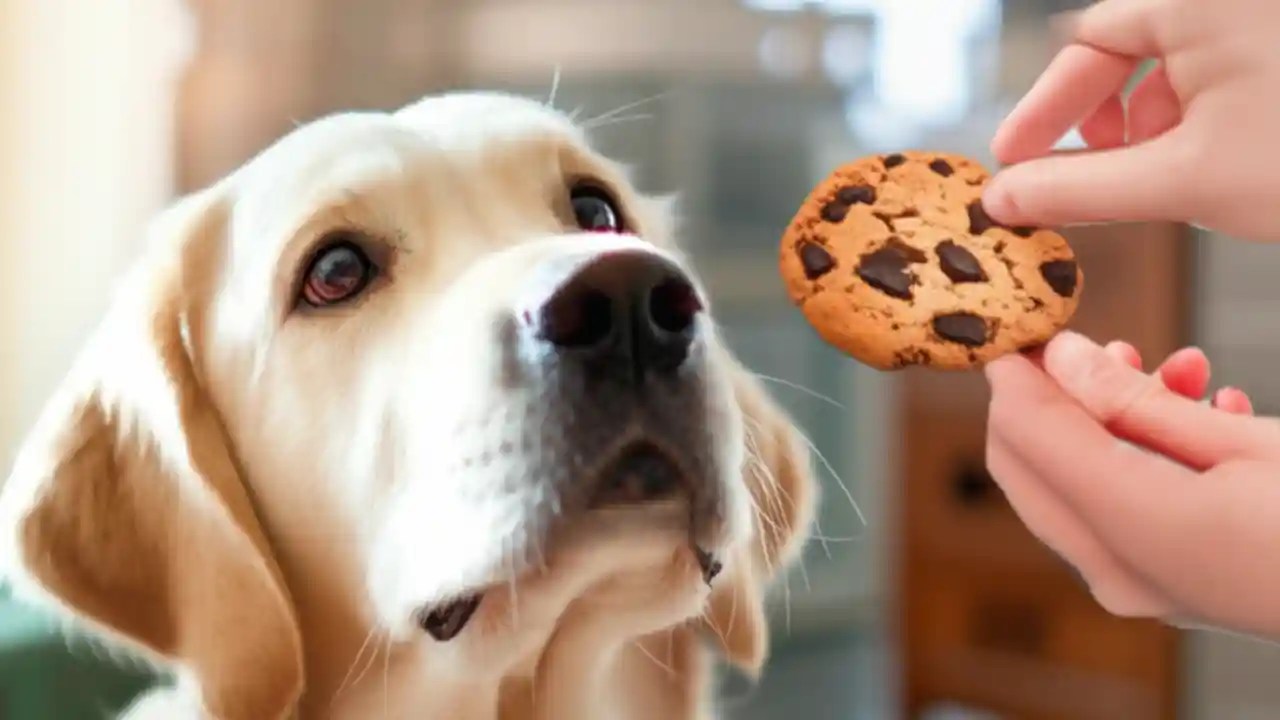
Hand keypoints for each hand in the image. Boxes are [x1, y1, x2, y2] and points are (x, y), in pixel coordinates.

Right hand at [983, 0, 1279, 240]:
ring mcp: (1260, 21)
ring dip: (1145, 122)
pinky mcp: (1278, 49)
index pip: (1084, 40)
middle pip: (1125, 49)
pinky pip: (1219, 65)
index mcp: (1197, 1)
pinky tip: (1203, 160)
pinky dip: (1193, 113)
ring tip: (1154, 172)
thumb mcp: (1182, 182)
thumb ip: (1078, 189)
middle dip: (1097, 119)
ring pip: (1173, 62)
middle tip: (1075, 172)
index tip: (1015, 159)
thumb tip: (1002, 199)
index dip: (1044, 108)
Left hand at [984, 332, 1279, 636]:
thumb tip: (1061, 356)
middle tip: (1103, 342)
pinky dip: (1137, 460)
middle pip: (1027, 466)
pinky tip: (1211, 414)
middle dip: (1053, 396)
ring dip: (1108, 421)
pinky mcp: (1161, 587)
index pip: (1025, 436)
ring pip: (1074, 484)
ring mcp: (1137, 587)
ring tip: (1184, 368)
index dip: (1013, 372)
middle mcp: (1116, 569)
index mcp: (1134, 527)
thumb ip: (1140, 400)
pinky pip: (1114, 512)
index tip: (1022, 321)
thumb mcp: (1246, 443)